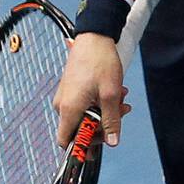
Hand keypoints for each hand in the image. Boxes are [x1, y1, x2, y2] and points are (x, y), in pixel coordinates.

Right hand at [54, 34, 130, 148]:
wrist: (94, 37)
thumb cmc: (100, 62)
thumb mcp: (110, 94)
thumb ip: (111, 121)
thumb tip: (112, 142)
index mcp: (69, 109)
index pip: (67, 141)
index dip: (83, 147)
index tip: (101, 143)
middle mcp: (63, 105)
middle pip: (80, 129)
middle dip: (102, 125)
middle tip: (121, 114)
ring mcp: (66, 96)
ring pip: (85, 115)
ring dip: (104, 112)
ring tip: (121, 99)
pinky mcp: (71, 89)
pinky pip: (84, 104)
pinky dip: (99, 102)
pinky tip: (114, 92)